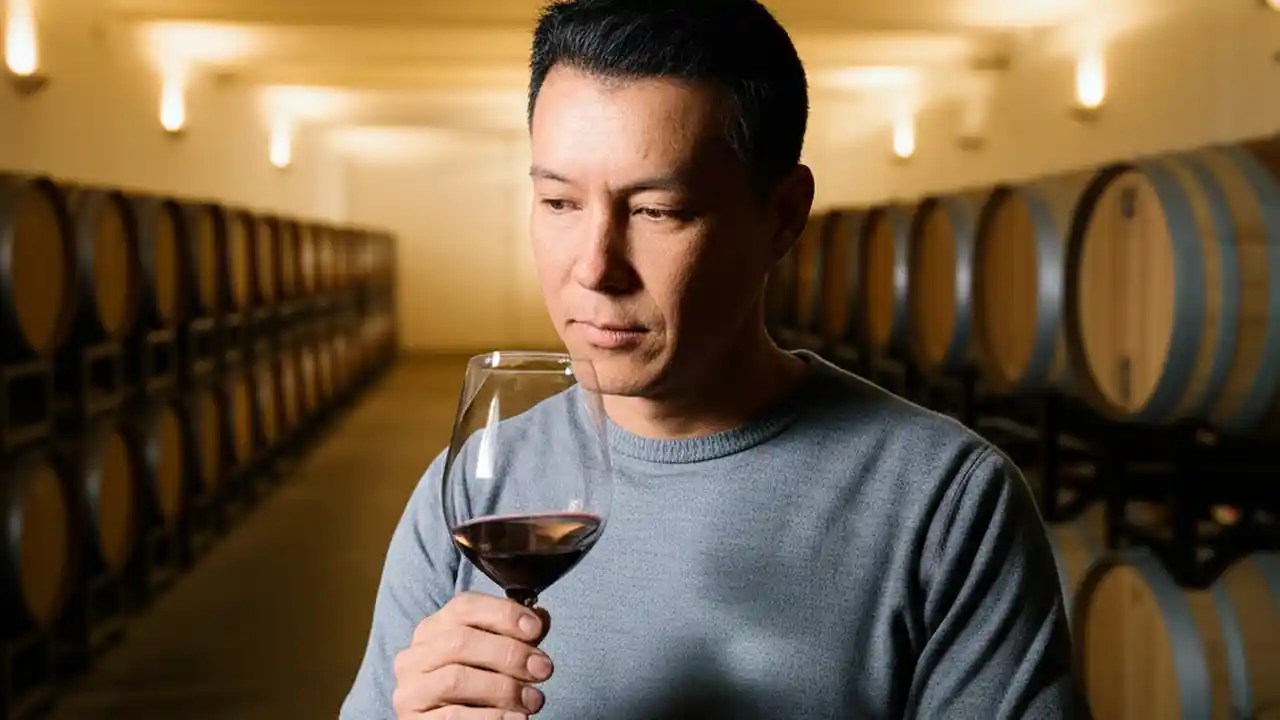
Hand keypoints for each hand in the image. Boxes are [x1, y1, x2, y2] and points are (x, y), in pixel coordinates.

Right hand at [392, 592, 553, 718]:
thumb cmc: (473, 691)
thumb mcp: (489, 659)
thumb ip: (511, 637)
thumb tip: (539, 618)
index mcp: (431, 631)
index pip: (463, 607)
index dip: (503, 614)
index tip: (536, 629)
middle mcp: (414, 657)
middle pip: (460, 641)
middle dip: (509, 653)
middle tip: (543, 669)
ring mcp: (410, 690)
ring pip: (456, 678)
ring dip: (503, 688)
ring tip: (533, 699)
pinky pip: (454, 716)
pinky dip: (492, 717)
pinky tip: (516, 718)